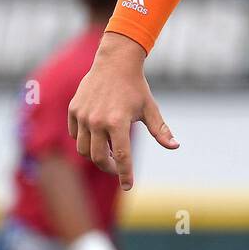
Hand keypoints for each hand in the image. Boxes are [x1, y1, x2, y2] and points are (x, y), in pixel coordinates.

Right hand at [68, 32, 178, 190]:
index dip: (125, 174)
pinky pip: (75, 134)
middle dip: (109, 167)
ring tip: (108, 151)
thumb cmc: (136, 88)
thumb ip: (161, 130)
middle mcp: (97, 121)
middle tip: (117, 167)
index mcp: (118, 122)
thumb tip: (174, 146)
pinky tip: (96, 136)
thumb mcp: (150, 109)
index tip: (129, 186)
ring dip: (95, 155)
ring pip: (83, 149)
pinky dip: (84, 140)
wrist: (115, 63)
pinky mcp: (74, 110)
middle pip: (98, 157)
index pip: (121, 157)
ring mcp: (83, 116)